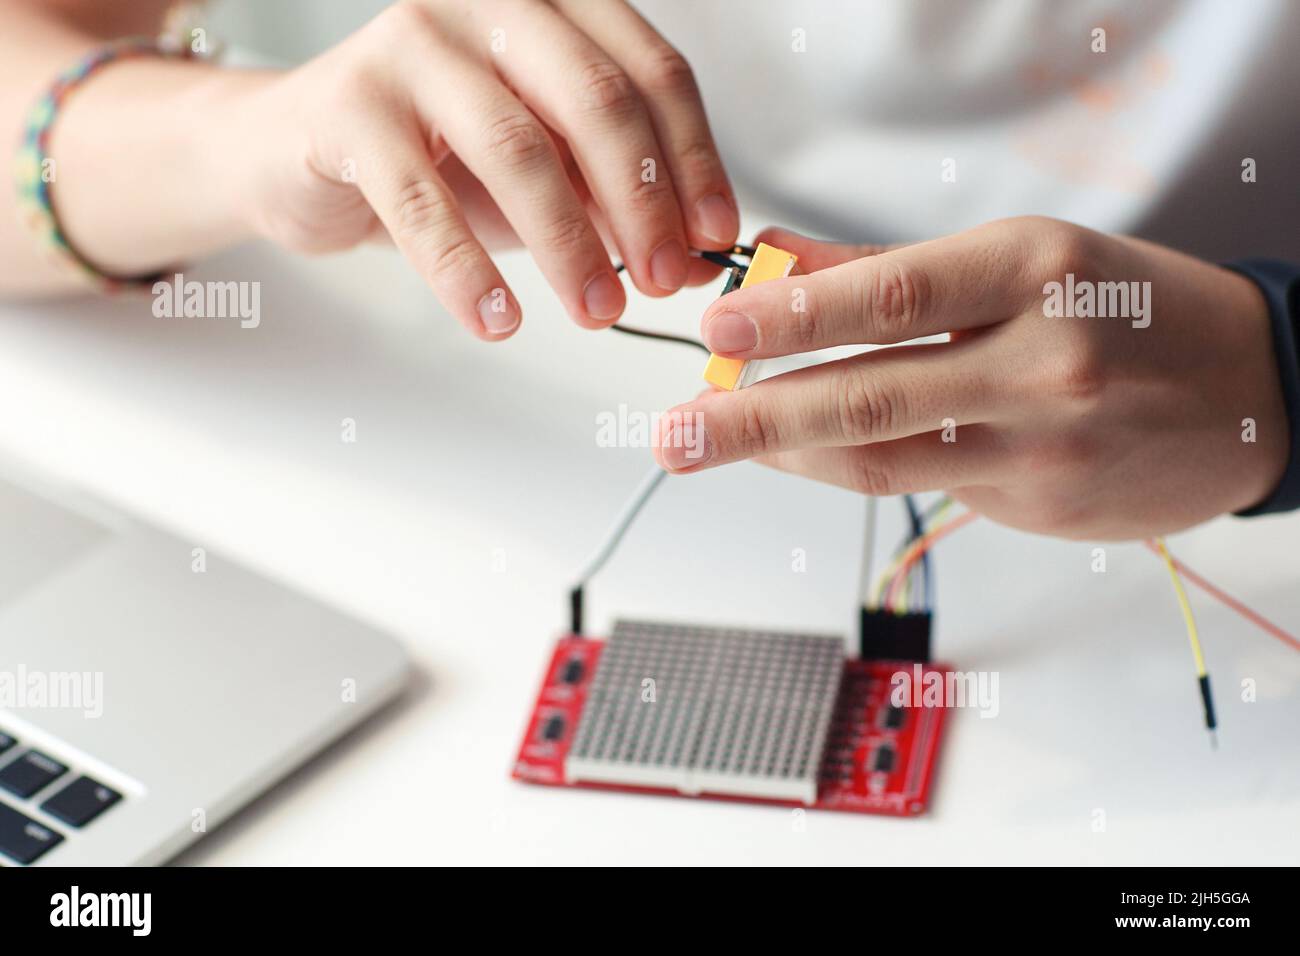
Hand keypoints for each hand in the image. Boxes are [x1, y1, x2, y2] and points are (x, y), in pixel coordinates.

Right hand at [234, 0, 737, 337]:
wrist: (295, 152)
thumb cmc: (433, 157)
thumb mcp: (542, 171)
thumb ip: (609, 195)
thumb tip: (690, 251)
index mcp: (549, 7)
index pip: (652, 73)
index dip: (693, 161)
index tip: (714, 237)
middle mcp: (486, 4)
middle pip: (597, 100)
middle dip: (644, 203)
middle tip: (664, 280)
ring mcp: (413, 45)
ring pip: (518, 148)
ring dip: (568, 244)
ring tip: (596, 311)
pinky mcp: (349, 104)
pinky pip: (423, 201)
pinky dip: (467, 272)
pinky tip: (499, 319)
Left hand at [653, 218, 1288, 538]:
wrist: (1256, 393)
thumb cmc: (1131, 307)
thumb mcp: (1025, 258)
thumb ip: (892, 267)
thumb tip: (776, 263)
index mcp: (1033, 269)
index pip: (890, 296)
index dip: (792, 319)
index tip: (715, 330)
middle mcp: (1040, 359)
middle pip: (869, 396)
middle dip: (754, 418)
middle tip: (676, 432)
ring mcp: (1041, 444)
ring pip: (883, 457)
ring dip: (785, 451)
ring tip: (710, 442)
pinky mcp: (1038, 503)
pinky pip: (923, 487)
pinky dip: (851, 466)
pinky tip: (806, 449)